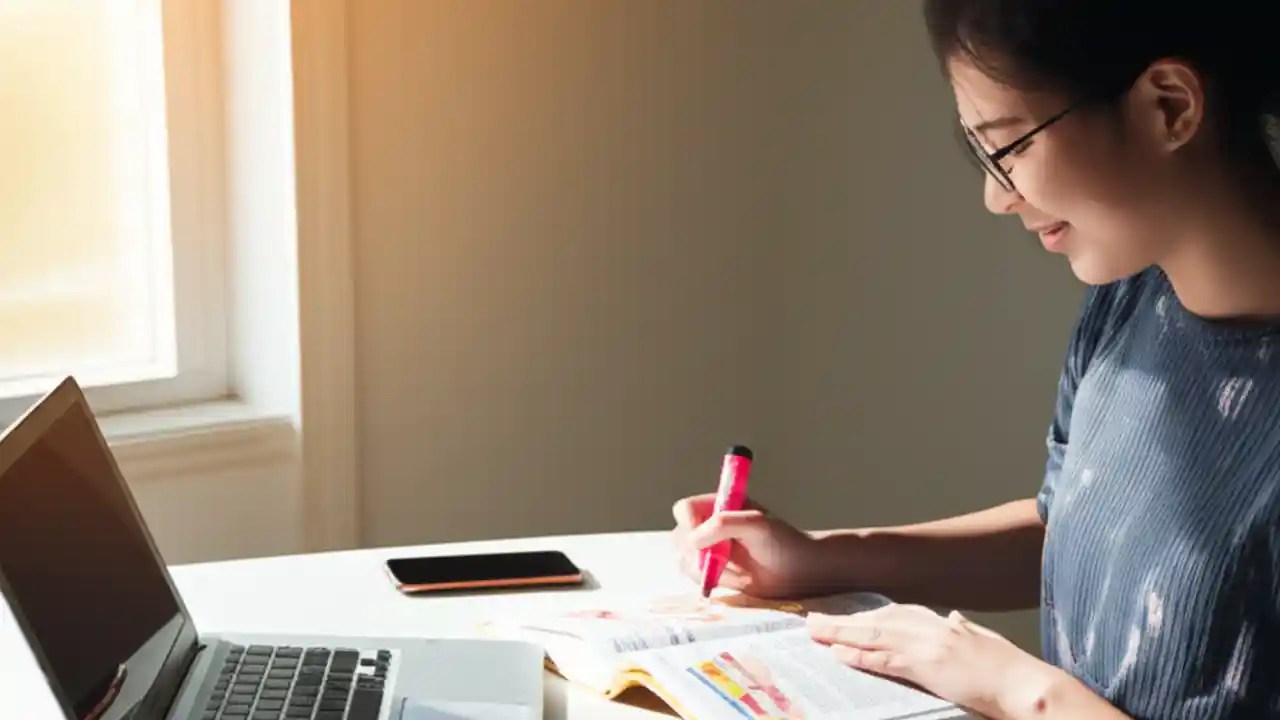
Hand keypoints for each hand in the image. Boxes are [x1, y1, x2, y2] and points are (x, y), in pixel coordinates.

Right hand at [671, 494, 824, 598]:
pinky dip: (711, 581)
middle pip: (679, 535)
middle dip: (697, 552)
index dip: (688, 524)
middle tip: (721, 559)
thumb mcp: (757, 525)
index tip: (703, 540)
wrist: (801, 573)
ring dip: (706, 569)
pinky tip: (737, 580)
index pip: (685, 509)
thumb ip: (724, 524)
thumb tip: (693, 540)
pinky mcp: (714, 572)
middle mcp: (709, 525)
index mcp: (718, 505)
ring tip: (737, 571)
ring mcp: (710, 550)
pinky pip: (695, 577)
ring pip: (684, 559)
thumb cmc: (784, 542)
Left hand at [806, 604, 1054, 717]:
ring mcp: (929, 645)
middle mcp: (932, 628)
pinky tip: (839, 655)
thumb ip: (965, 629)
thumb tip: (955, 618)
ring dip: (840, 634)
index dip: (867, 616)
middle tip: (813, 621)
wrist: (1026, 685)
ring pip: (874, 635)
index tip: (844, 617)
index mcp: (943, 624)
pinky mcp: (929, 666)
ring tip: (814, 633)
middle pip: (877, 620)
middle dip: (844, 621)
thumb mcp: (983, 641)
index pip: (895, 614)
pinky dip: (860, 656)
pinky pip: (886, 660)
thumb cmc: (1009, 670)